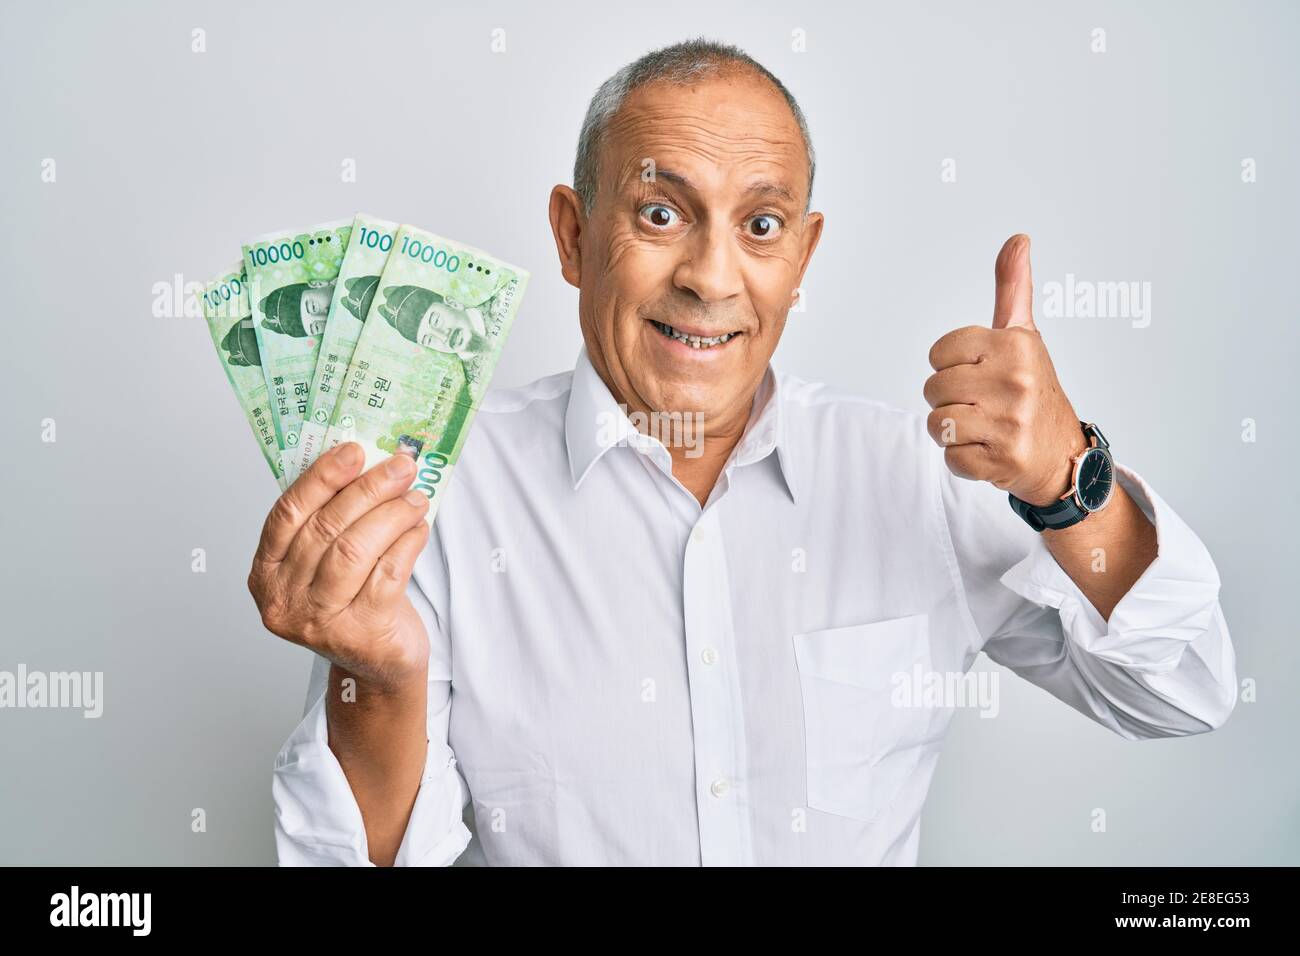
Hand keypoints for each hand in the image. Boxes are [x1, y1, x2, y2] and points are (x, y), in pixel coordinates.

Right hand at [247, 443, 431, 693]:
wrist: (379, 663)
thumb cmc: (354, 602)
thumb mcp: (326, 563)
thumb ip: (330, 521)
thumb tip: (365, 463)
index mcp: (266, 574)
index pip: (287, 514)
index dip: (321, 477)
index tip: (354, 451)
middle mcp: (284, 600)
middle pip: (325, 528)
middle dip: (367, 489)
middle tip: (400, 466)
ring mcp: (318, 621)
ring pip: (355, 549)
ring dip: (390, 514)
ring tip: (415, 497)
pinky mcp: (359, 634)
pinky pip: (387, 574)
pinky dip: (406, 543)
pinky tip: (419, 527)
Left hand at [923, 234, 1088, 506]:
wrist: (1063, 455)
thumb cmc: (1033, 390)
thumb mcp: (1023, 336)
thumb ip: (1012, 288)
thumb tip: (1018, 239)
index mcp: (1014, 345)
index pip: (938, 353)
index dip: (950, 365)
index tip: (978, 372)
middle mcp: (1015, 382)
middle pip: (932, 389)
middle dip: (949, 399)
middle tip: (981, 404)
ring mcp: (1011, 423)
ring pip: (937, 424)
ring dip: (952, 431)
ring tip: (982, 427)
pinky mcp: (1003, 460)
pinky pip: (951, 458)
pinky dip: (963, 460)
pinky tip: (988, 450)